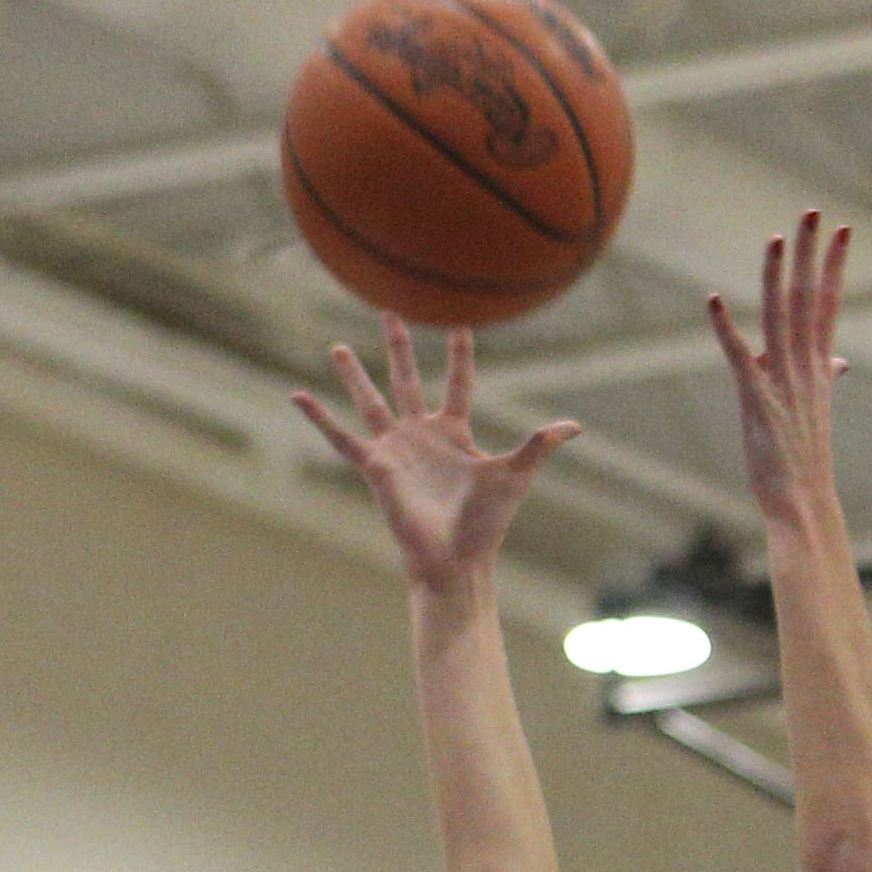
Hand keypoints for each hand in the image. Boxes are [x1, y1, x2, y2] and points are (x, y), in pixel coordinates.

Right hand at [295, 322, 577, 590]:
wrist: (455, 561)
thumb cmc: (486, 525)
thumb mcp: (515, 475)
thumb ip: (539, 445)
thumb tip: (574, 426)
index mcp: (454, 434)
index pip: (456, 383)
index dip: (458, 355)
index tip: (458, 323)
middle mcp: (421, 436)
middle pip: (407, 380)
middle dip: (398, 346)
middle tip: (388, 311)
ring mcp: (395, 450)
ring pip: (371, 401)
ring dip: (354, 374)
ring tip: (337, 346)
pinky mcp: (375, 467)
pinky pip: (341, 438)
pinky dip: (319, 418)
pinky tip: (297, 395)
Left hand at [706, 209, 849, 524]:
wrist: (804, 505)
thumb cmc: (804, 464)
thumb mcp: (816, 413)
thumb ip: (822, 379)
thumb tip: (836, 361)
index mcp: (818, 369)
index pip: (828, 305)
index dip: (834, 266)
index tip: (842, 231)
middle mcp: (804, 369)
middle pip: (807, 299)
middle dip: (810, 254)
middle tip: (813, 211)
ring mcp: (782, 383)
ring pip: (778, 318)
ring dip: (775, 276)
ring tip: (777, 237)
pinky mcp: (757, 401)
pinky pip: (738, 357)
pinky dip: (725, 328)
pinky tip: (712, 300)